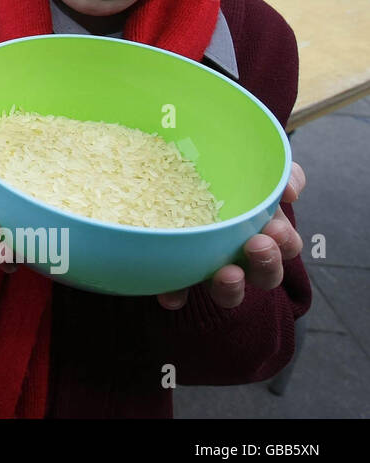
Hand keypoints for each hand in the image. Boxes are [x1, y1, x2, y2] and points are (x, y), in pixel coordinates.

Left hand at [158, 162, 305, 309]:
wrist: (179, 167)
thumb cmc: (226, 174)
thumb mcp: (256, 166)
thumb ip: (281, 173)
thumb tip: (290, 191)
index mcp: (264, 231)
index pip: (286, 246)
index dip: (286, 243)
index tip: (275, 229)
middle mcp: (241, 256)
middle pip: (266, 275)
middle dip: (267, 264)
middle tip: (257, 245)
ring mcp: (211, 268)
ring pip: (230, 292)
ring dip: (231, 288)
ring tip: (227, 274)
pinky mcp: (179, 275)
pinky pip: (179, 293)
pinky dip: (177, 296)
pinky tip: (171, 295)